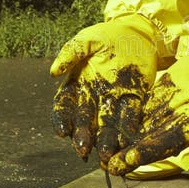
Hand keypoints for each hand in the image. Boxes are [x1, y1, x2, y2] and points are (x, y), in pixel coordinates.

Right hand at [50, 15, 159, 163]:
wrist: (136, 31)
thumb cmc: (106, 35)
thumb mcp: (86, 39)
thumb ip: (70, 53)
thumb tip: (53, 73)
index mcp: (76, 85)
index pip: (64, 106)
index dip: (62, 120)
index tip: (62, 132)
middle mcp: (92, 97)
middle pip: (85, 121)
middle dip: (83, 137)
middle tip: (82, 150)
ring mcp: (113, 100)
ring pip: (107, 124)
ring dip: (106, 141)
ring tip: (106, 156)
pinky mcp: (134, 98)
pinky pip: (130, 116)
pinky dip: (129, 129)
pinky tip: (128, 141)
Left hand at [107, 39, 188, 175]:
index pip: (166, 144)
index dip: (148, 151)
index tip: (130, 157)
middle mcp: (172, 128)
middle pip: (147, 145)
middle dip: (127, 156)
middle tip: (107, 165)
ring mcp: (160, 118)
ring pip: (136, 136)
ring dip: (119, 146)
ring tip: (100, 156)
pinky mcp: (151, 105)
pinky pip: (133, 119)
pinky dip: (118, 126)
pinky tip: (103, 131)